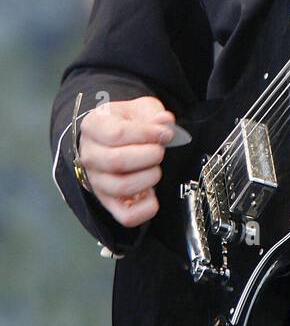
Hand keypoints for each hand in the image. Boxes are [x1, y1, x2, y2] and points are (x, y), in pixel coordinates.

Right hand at [78, 96, 175, 228]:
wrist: (115, 137)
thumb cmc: (127, 122)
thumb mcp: (140, 109)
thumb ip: (153, 114)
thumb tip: (165, 123)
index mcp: (93, 127)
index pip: (117, 134)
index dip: (147, 134)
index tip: (164, 133)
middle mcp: (89, 156)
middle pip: (117, 161)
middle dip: (149, 155)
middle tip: (159, 151)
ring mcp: (96, 181)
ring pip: (121, 187)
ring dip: (149, 177)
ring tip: (155, 168)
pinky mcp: (108, 202)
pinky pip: (126, 216)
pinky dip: (146, 208)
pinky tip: (153, 194)